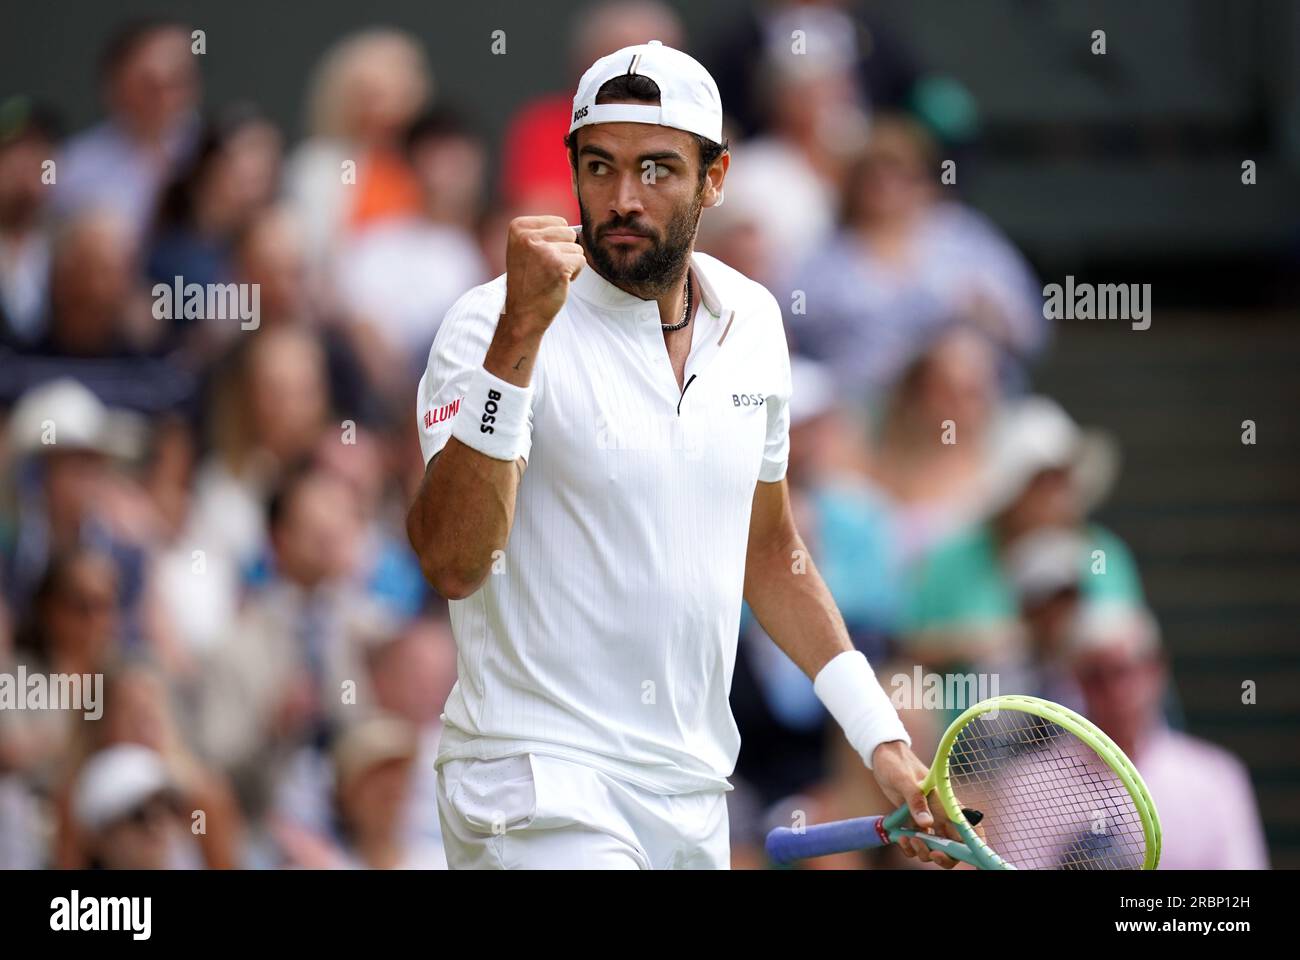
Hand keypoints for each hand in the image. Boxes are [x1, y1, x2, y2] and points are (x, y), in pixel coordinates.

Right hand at [503, 215, 585, 336]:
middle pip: (569, 232)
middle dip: (564, 251)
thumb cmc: (528, 282)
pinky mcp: (559, 265)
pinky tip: (559, 282)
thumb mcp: (524, 249)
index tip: (539, 258)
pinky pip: (581, 260)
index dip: (555, 242)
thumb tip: (575, 227)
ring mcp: (544, 250)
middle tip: (547, 269)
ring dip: (569, 263)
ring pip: (576, 246)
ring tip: (551, 275)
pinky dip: (575, 273)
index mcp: (518, 227)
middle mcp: (529, 236)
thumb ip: (541, 232)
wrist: (523, 313)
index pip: (558, 222)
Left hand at [870, 740, 960, 867]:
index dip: (975, 844)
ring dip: (923, 852)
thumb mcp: (904, 779)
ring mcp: (927, 821)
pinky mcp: (912, 823)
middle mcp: (940, 815)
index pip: (968, 826)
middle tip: (932, 853)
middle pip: (953, 846)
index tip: (968, 857)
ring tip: (909, 840)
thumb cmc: (897, 763)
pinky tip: (901, 838)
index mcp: (946, 803)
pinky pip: (916, 844)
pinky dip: (909, 848)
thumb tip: (926, 823)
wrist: (883, 757)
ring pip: (934, 848)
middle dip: (945, 857)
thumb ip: (915, 800)